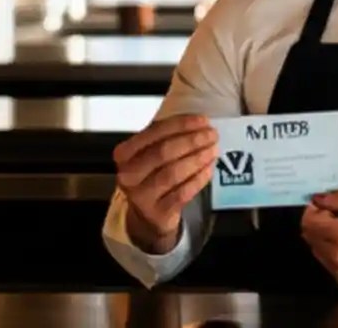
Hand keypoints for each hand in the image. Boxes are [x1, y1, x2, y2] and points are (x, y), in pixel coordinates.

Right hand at [113, 113, 218, 254]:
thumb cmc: (151, 176)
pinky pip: (182, 192)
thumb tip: (199, 122)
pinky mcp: (158, 213)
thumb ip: (167, 137)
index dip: (182, 124)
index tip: (203, 120)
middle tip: (212, 135)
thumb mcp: (149, 154)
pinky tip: (209, 168)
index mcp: (125, 153)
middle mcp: (128, 174)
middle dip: (192, 140)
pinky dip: (198, 178)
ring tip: (213, 150)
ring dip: (197, 158)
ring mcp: (141, 196)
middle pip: (164, 152)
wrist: (147, 216)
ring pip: (173, 172)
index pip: (155, 132)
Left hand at [300, 188, 337, 293]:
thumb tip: (321, 198)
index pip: (308, 222)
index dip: (314, 210)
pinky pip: (330, 267)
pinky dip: (334, 256)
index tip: (325, 206)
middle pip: (309, 237)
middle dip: (318, 224)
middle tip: (337, 217)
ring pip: (317, 253)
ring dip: (324, 240)